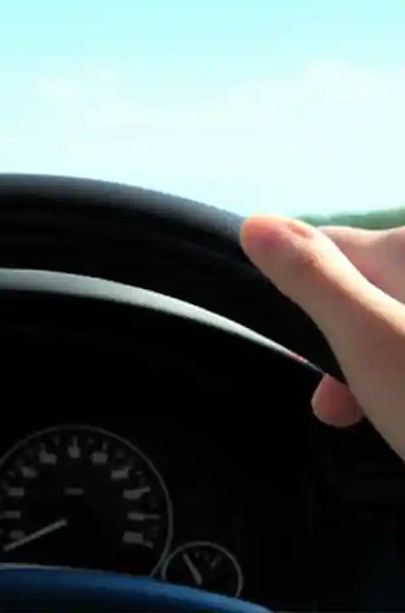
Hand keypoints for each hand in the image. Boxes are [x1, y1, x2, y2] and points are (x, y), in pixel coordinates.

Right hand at [240, 216, 404, 454]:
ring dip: (371, 364)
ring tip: (378, 419)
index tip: (296, 359)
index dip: (292, 296)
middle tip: (337, 407)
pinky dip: (401, 375)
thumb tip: (254, 224)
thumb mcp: (368, 337)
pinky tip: (403, 411)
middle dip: (336, 341)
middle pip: (359, 286)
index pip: (320, 246)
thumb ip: (311, 277)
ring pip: (388, 321)